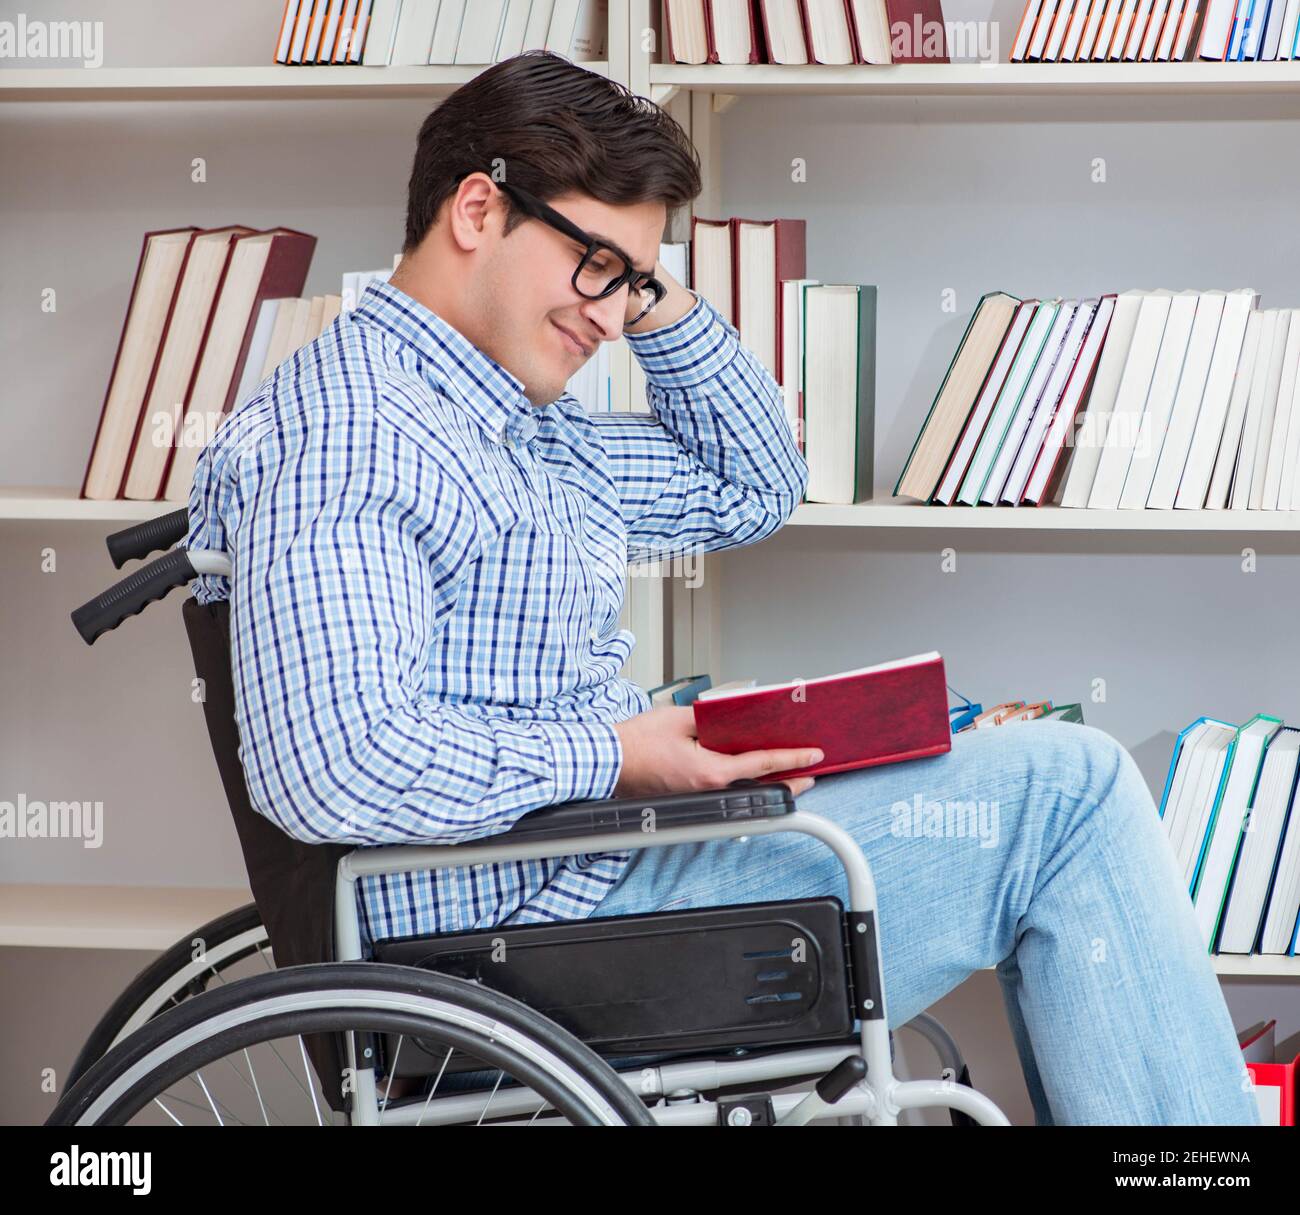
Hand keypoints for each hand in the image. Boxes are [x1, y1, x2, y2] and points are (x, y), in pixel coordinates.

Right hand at [612, 705, 822, 798]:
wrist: (608, 762)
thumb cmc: (636, 742)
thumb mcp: (681, 718)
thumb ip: (713, 717)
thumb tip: (734, 716)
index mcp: (711, 771)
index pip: (763, 763)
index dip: (792, 758)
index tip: (813, 755)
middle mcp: (708, 789)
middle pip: (759, 787)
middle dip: (790, 781)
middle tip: (811, 772)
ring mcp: (698, 796)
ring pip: (743, 791)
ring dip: (768, 783)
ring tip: (788, 775)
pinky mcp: (688, 796)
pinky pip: (724, 791)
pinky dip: (743, 783)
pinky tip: (749, 775)